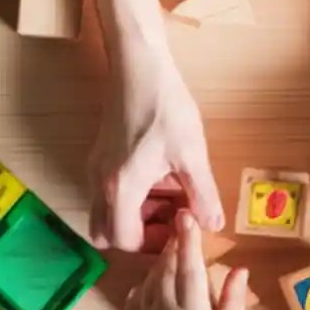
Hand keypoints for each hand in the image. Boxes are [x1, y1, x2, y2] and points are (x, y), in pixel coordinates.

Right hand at [89, 36, 223, 250]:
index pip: (125, 241)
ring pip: (104, 213)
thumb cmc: (164, 105)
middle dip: (137, 235)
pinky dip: (128, 198)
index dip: (152, 244)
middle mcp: (100, 184)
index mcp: (122, 188)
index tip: (177, 227)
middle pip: (106, 234)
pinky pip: (106, 193)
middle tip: (167, 218)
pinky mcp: (99, 158)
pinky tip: (156, 177)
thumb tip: (213, 225)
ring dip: (133, 216)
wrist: (138, 66)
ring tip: (167, 195)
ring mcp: (95, 170)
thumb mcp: (191, 153)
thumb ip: (203, 194)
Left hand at [125, 210, 248, 309]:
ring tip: (172, 251)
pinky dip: (146, 283)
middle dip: (174, 244)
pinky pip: (136, 296)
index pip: (190, 267)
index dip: (189, 239)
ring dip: (161, 261)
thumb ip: (232, 304)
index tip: (187, 216)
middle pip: (167, 267)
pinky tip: (155, 281)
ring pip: (150, 278)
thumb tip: (239, 269)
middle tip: (181, 225)